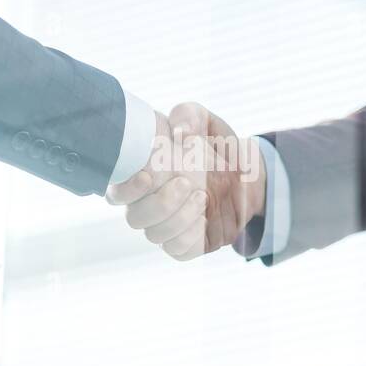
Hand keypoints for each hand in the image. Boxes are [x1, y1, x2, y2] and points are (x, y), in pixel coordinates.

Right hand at [107, 102, 265, 259]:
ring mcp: (167, 225)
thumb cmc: (216, 145)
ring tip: (202, 197)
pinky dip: (189, 236)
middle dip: (159, 204)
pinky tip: (203, 218)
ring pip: (155, 236)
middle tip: (186, 182)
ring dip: (178, 218)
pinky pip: (178, 250)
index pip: (115, 193)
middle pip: (134, 218)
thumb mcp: (205, 121)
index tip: (148, 176)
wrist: (249, 173)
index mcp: (141, 177)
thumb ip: (188, 115)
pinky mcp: (188, 242)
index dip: (125, 190)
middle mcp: (148, 204)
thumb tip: (180, 132)